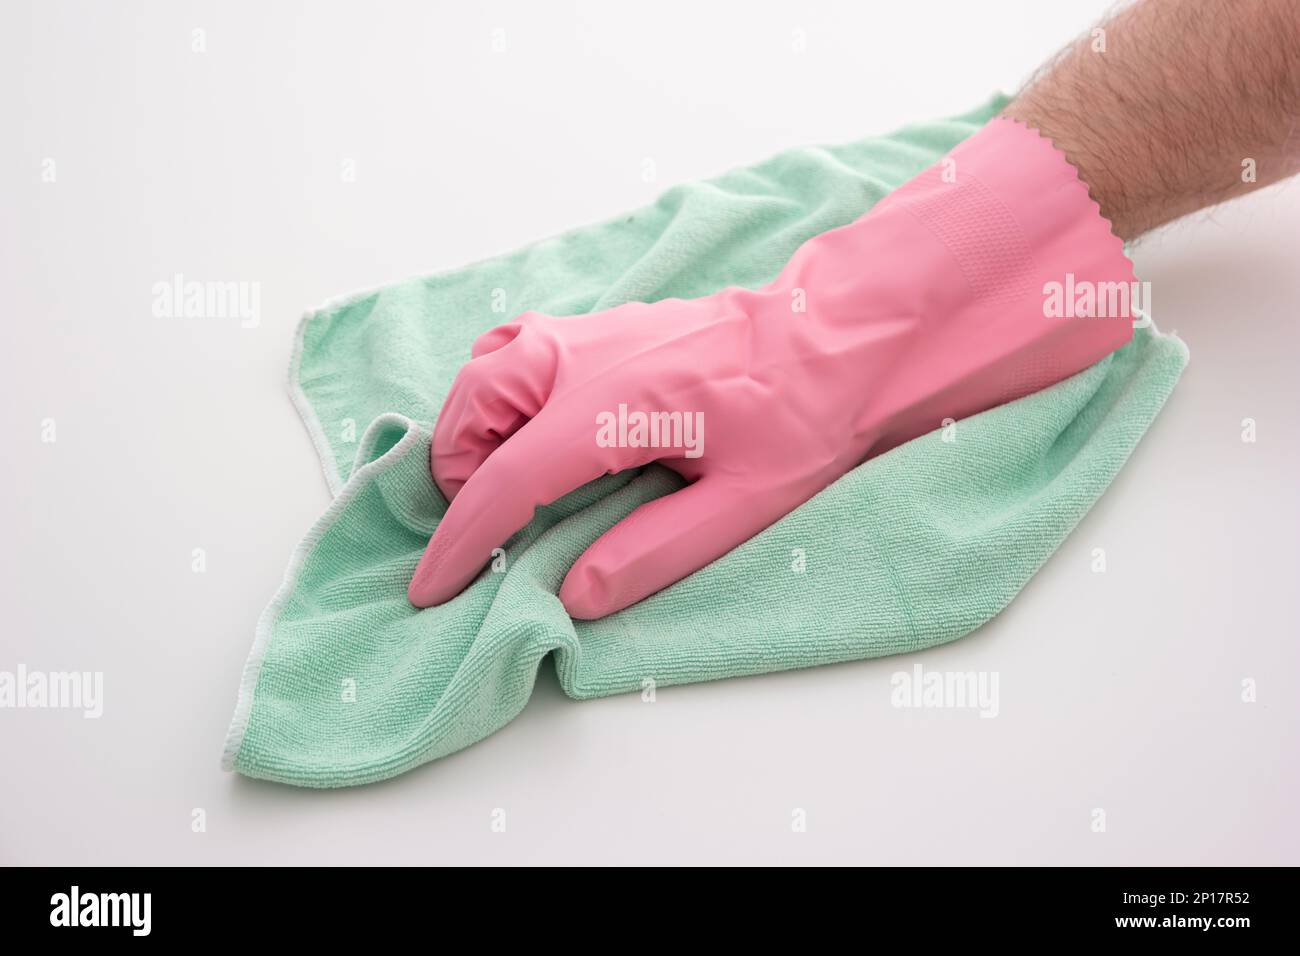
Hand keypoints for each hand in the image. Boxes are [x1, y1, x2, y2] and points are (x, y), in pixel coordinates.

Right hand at [408, 118, 1134, 618]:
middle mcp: (588, 356)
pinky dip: (498, 391)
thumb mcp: (745, 505)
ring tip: (504, 480)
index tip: (430, 589)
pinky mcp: (606, 325)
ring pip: (486, 365)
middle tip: (486, 526)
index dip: (462, 541)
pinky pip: (518, 348)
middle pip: (472, 404)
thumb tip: (573, 595)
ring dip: (471, 424)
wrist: (841, 336)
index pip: (508, 480)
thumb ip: (654, 552)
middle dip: (457, 472)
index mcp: (617, 405)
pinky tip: (536, 431)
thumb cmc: (805, 416)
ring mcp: (593, 330)